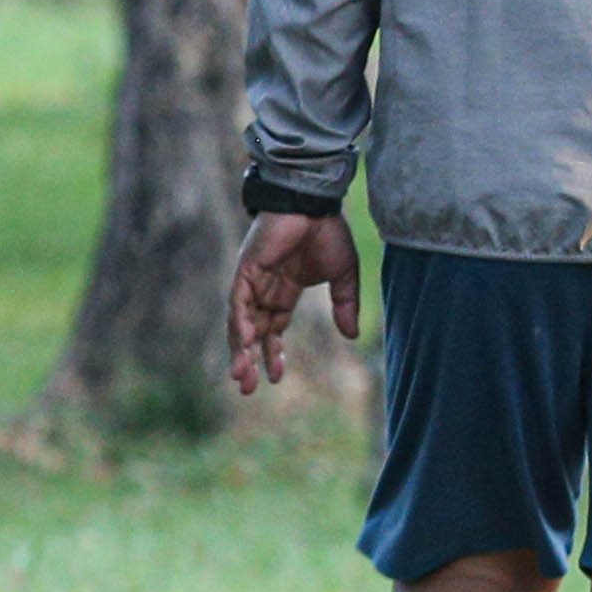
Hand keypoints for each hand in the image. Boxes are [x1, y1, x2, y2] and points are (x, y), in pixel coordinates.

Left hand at [227, 212, 361, 392]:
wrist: (315, 202)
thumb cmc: (329, 231)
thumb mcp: (344, 275)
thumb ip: (345, 305)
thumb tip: (352, 336)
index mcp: (286, 290)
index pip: (274, 329)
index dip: (274, 354)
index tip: (277, 379)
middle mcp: (266, 288)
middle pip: (253, 332)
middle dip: (250, 360)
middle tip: (248, 389)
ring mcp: (253, 280)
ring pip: (241, 323)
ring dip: (240, 350)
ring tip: (241, 377)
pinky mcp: (246, 270)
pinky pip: (238, 303)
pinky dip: (238, 325)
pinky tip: (243, 346)